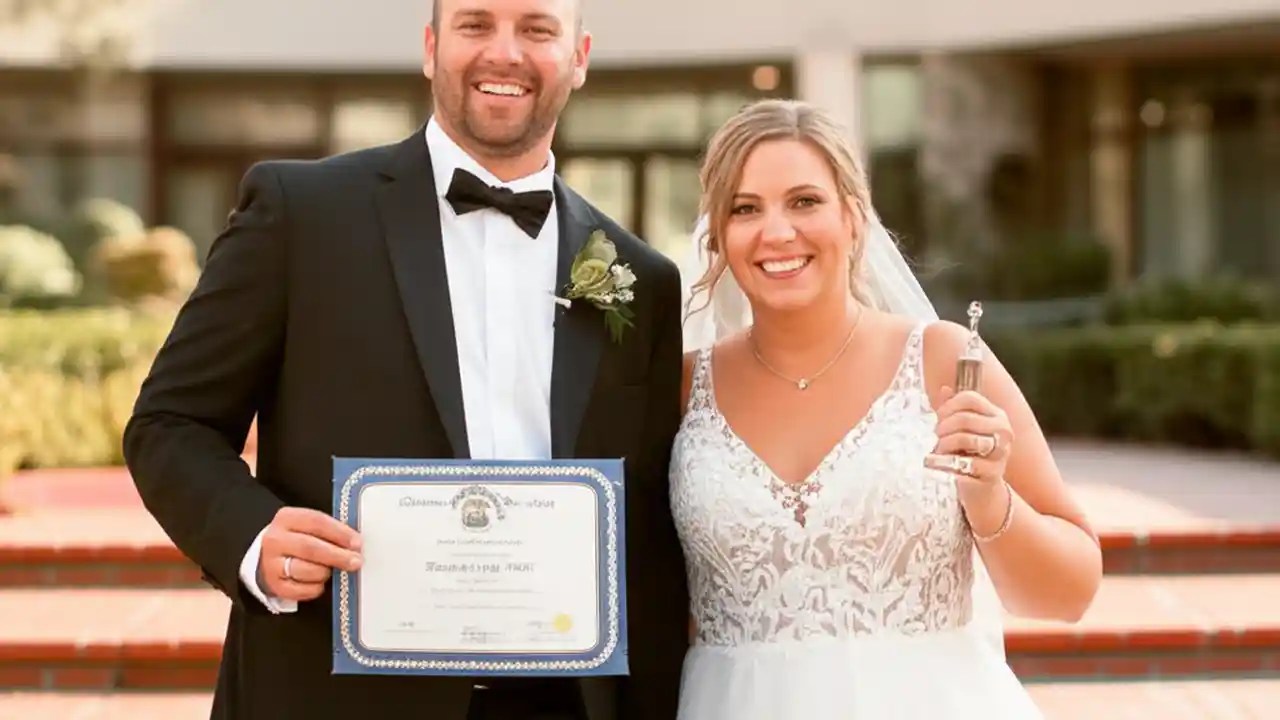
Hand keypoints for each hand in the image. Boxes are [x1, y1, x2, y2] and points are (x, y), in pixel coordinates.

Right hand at [257, 507, 362, 601]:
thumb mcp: (308, 526)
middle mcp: (275, 540)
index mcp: (287, 518)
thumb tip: (355, 543)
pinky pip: (301, 590)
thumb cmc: (298, 539)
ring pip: (305, 570)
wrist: (268, 558)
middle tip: (356, 561)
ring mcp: (272, 563)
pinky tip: (320, 582)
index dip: (340, 532)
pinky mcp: (275, 585)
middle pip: (310, 548)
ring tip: (333, 571)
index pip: (316, 522)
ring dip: (325, 572)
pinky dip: (316, 587)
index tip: (357, 543)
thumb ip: (329, 530)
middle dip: (337, 556)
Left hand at [925, 386, 1014, 504]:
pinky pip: (965, 464)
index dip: (947, 406)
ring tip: (935, 451)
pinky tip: (939, 465)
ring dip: (943, 445)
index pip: (969, 398)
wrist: (982, 490)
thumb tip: (944, 390)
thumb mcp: (961, 430)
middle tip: (933, 437)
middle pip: (965, 418)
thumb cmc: (969, 454)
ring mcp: (1001, 453)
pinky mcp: (993, 473)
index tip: (936, 418)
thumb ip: (952, 410)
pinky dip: (947, 464)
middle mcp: (1003, 431)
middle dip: (942, 428)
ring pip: (966, 439)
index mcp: (996, 415)